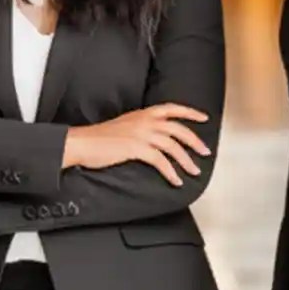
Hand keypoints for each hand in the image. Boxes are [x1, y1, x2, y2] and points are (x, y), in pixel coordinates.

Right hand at [62, 104, 210, 186]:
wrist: (82, 142)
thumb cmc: (99, 138)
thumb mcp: (124, 126)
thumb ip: (140, 128)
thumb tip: (154, 139)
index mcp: (143, 113)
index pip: (172, 108)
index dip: (190, 112)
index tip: (204, 117)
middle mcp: (145, 121)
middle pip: (178, 128)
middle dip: (195, 141)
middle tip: (206, 152)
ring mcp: (141, 134)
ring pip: (173, 146)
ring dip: (186, 160)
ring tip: (194, 171)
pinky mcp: (136, 148)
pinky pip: (160, 161)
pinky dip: (171, 172)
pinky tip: (176, 180)